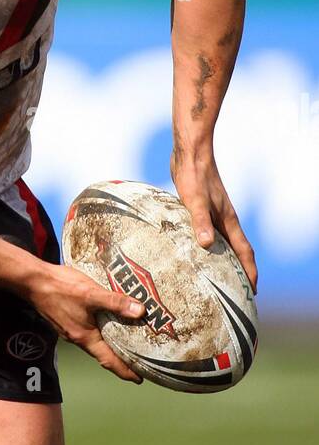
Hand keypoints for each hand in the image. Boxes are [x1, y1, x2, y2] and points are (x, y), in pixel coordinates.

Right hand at [28, 261, 145, 383]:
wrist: (32, 282)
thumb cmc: (60, 288)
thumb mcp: (91, 294)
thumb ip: (115, 302)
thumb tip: (140, 311)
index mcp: (85, 337)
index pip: (108, 360)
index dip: (124, 371)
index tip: (138, 379)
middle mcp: (77, 337)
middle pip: (102, 354)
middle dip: (120, 359)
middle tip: (138, 362)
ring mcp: (70, 329)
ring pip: (95, 342)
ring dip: (110, 345)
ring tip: (125, 342)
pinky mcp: (66, 319)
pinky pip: (87, 331)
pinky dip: (100, 332)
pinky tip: (105, 322)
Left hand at [171, 150, 257, 292]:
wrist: (191, 153)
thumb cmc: (194, 176)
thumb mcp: (195, 201)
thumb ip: (200, 222)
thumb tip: (207, 245)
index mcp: (228, 220)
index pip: (244, 252)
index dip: (249, 272)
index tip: (253, 291)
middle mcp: (224, 219)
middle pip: (236, 251)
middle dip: (239, 271)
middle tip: (237, 291)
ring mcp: (213, 213)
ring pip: (222, 242)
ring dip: (224, 259)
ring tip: (218, 277)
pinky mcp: (201, 208)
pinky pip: (208, 233)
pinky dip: (207, 245)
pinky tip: (195, 251)